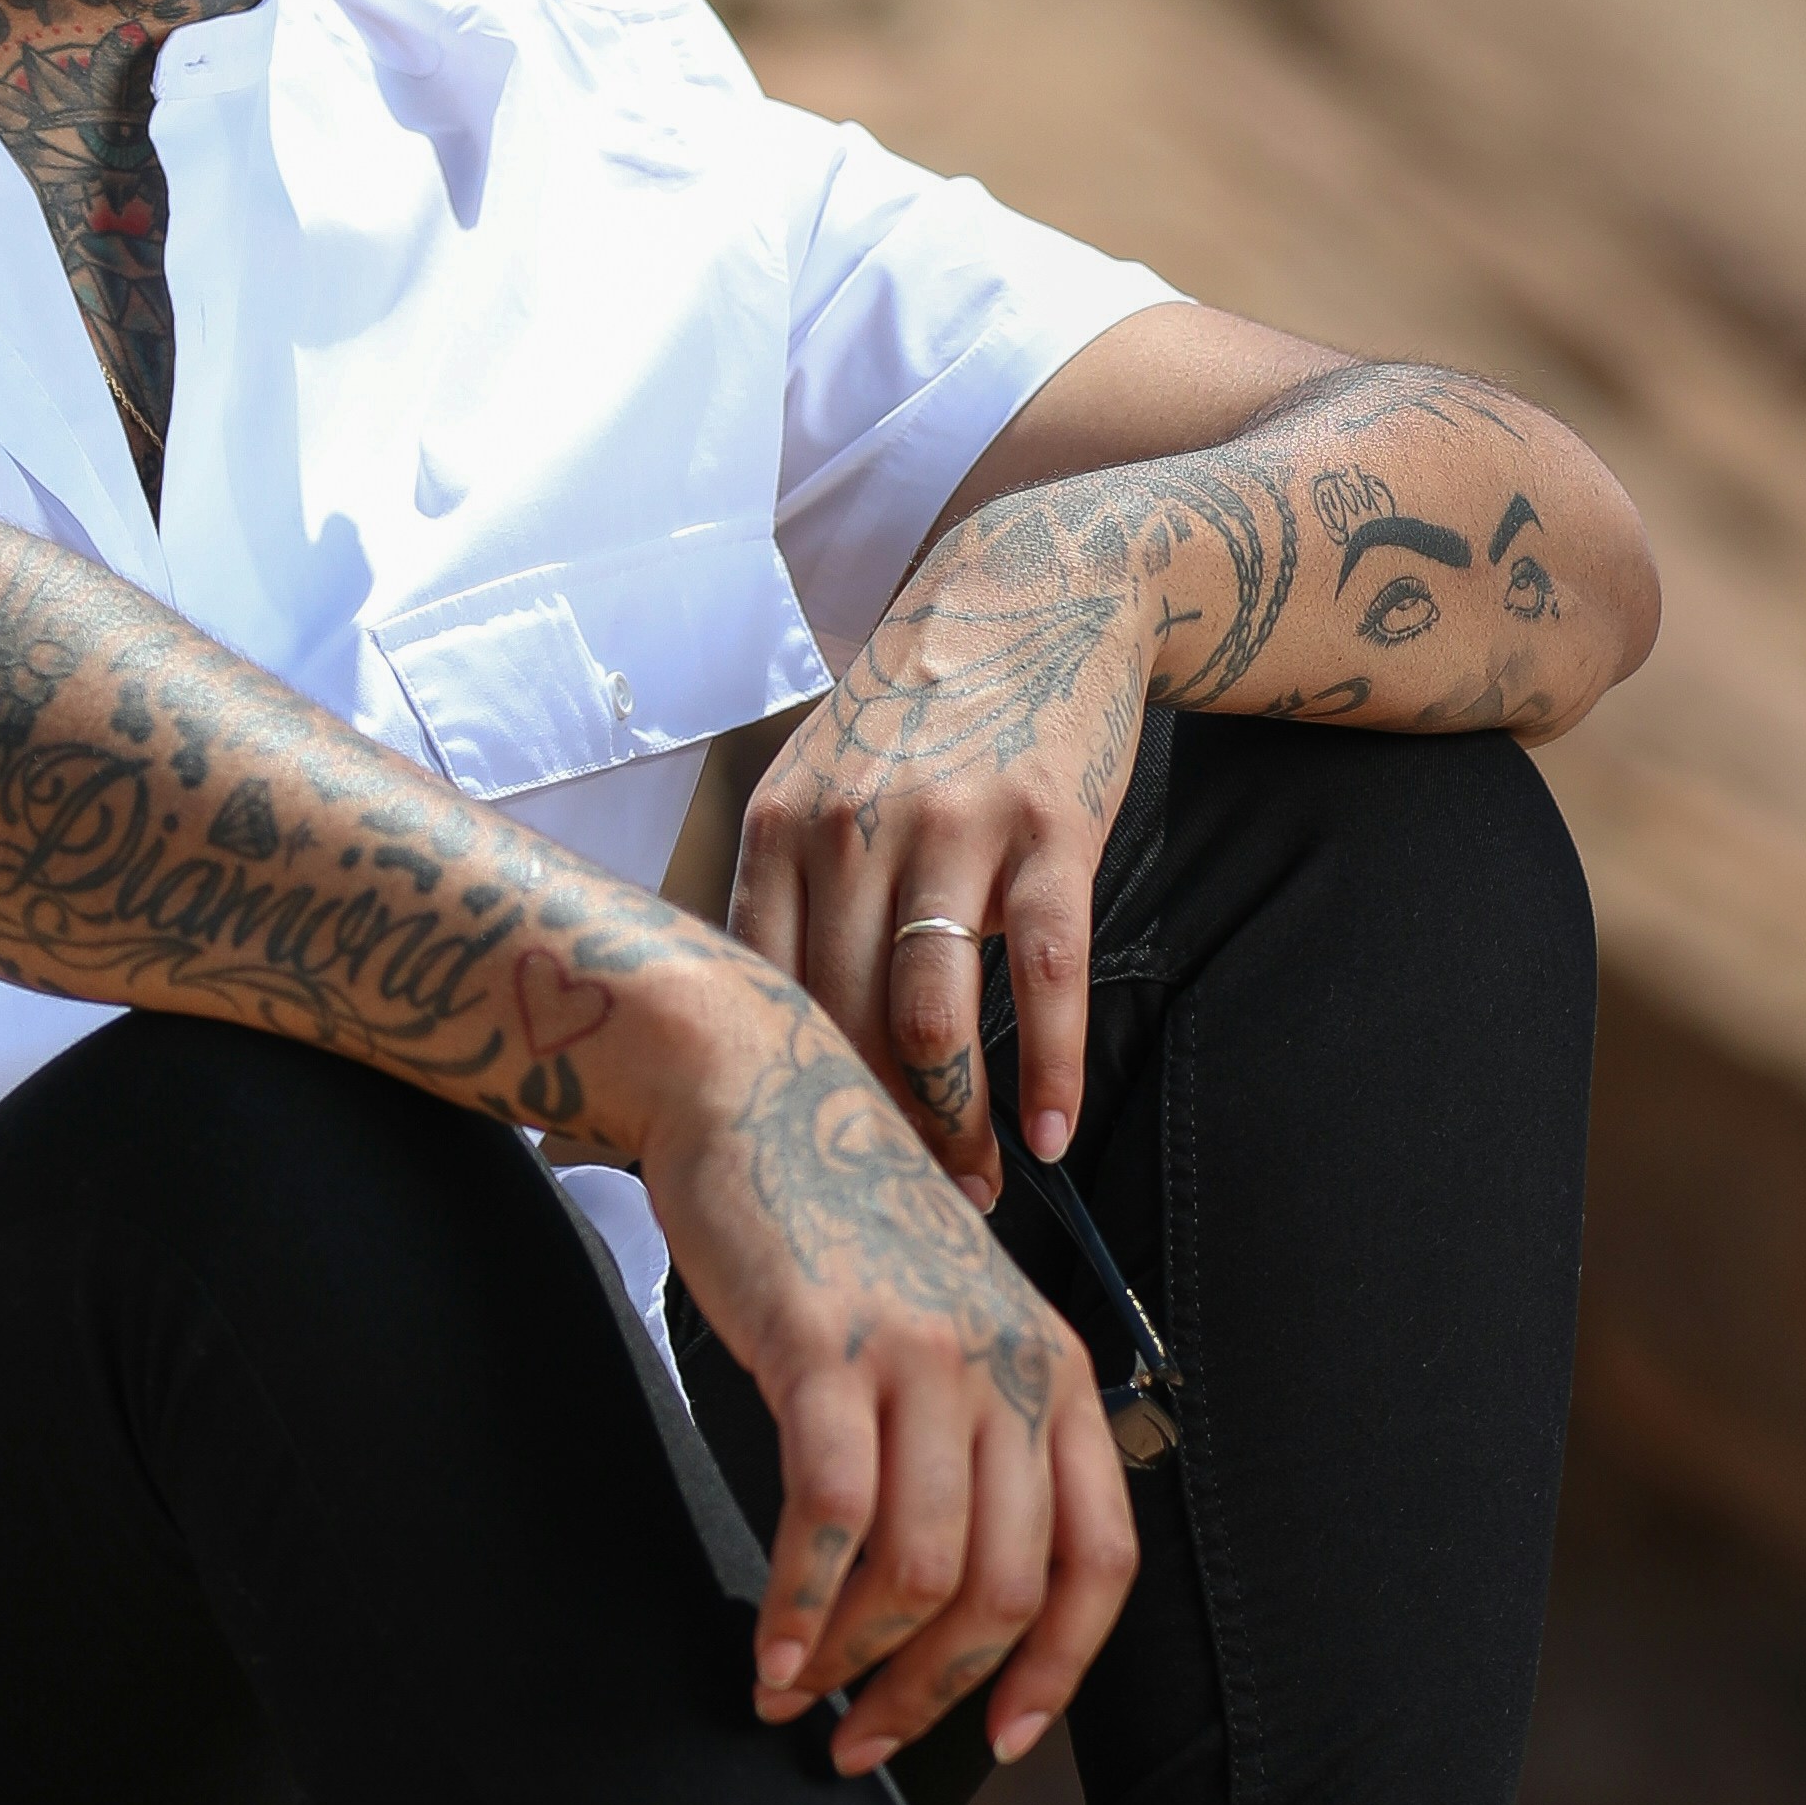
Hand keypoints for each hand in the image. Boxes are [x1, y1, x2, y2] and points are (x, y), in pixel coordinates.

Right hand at [631, 952, 1136, 1776]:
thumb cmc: (837, 1216)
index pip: (1101, 1560)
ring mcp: (922, 1356)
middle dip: (934, 1694)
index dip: (1056, 1672)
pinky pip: (829, 1519)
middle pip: (1010, 1589)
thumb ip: (975, 1428)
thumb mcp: (949, 1317)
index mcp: (1057, 1371)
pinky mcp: (826, 1347)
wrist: (748, 1084)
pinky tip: (766, 1646)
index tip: (998, 1740)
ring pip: (922, 1569)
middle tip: (861, 1741)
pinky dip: (798, 1609)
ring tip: (795, 1697)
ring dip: (856, 1664)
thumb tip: (957, 1584)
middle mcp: (1010, 1366)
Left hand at [730, 499, 1162, 1193]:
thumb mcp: (819, 785)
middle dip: (875, 1135)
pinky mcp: (1048, 830)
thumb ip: (787, 898)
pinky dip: (1051, 1071)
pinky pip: (1045, 977)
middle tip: (908, 1210)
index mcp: (779, 830)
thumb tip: (752, 1043)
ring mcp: (951, 828)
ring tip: (982, 1187)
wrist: (1035, 593)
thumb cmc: (918, 719)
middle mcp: (850, 830)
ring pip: (933, 1017)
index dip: (788, 1098)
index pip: (762, 999)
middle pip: (845, 1025)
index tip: (809, 1169)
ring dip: (958, 1126)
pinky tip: (1053, 1132)